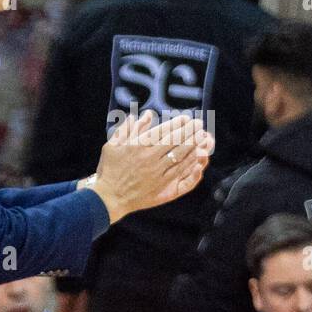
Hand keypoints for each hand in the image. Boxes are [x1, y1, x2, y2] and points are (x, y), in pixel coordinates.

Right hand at [92, 112, 212, 221]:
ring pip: (180, 156)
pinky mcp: (161, 186)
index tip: (186, 118)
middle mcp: (149, 158)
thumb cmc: (110, 169)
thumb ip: (129, 128)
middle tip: (199, 124)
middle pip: (174, 142)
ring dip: (193, 145)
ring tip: (202, 136)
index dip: (177, 123)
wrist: (109, 197)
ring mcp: (157, 173)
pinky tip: (197, 156)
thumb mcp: (113, 145)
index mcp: (137, 146)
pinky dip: (190, 163)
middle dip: (189, 131)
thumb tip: (146, 114)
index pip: (162, 131)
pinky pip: (179, 172)